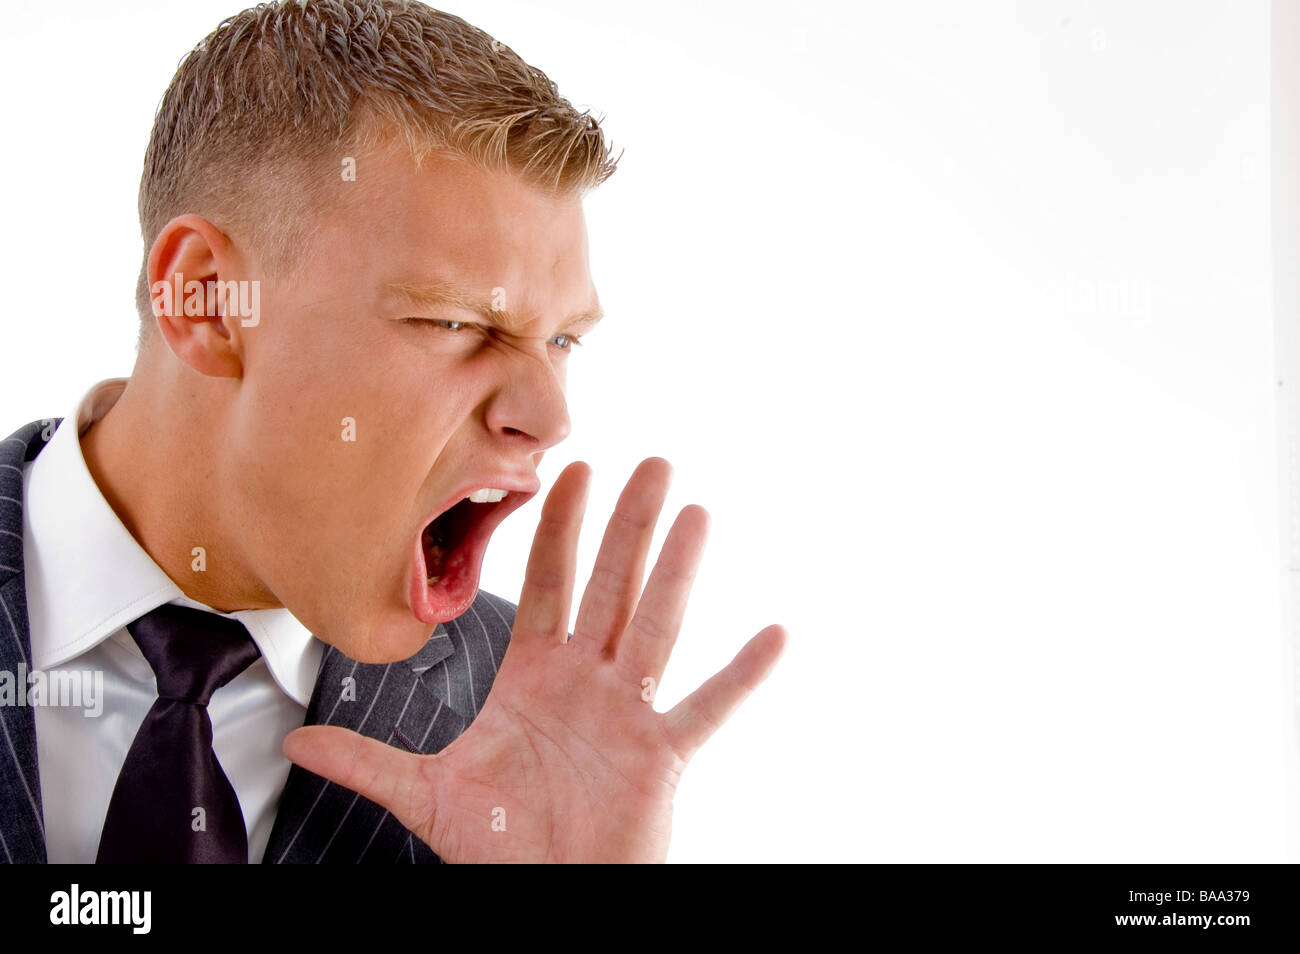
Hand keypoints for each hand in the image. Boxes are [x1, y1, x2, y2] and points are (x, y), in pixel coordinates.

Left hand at [283, 457, 786, 861]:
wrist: (546, 896)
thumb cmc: (498, 847)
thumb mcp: (428, 796)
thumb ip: (369, 760)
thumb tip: (299, 738)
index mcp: (534, 678)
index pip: (548, 585)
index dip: (559, 528)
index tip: (571, 472)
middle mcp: (586, 682)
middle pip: (610, 586)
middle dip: (627, 523)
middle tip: (652, 460)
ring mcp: (627, 713)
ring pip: (655, 626)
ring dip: (677, 570)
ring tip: (697, 513)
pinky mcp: (661, 754)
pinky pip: (706, 707)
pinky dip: (742, 674)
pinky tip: (774, 634)